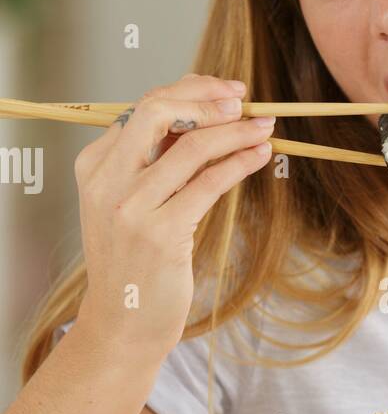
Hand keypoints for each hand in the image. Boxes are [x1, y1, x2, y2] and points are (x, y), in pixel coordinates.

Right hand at [73, 72, 273, 362]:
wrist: (122, 323)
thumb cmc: (135, 262)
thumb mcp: (133, 204)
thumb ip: (158, 162)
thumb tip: (206, 116)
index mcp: (95, 165)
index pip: (145, 106)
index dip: (191, 91)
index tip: (227, 92)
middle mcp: (107, 180)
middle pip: (159, 111)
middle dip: (208, 99)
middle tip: (245, 103)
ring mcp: (131, 207)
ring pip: (191, 146)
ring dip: (236, 131)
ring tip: (265, 128)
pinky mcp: (161, 234)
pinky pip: (209, 183)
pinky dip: (239, 163)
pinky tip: (259, 157)